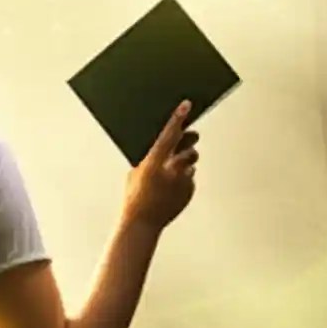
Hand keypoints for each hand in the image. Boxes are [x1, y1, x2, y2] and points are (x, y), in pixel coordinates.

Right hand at [123, 100, 199, 228]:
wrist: (143, 222)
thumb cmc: (135, 196)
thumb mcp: (136, 172)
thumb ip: (151, 158)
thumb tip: (163, 146)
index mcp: (154, 163)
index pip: (169, 135)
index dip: (178, 118)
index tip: (186, 105)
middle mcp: (171, 170)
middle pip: (189, 146)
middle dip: (190, 140)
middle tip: (191, 136)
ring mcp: (183, 181)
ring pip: (191, 162)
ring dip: (185, 161)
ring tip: (173, 169)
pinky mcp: (189, 191)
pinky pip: (190, 178)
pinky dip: (183, 178)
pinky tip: (171, 187)